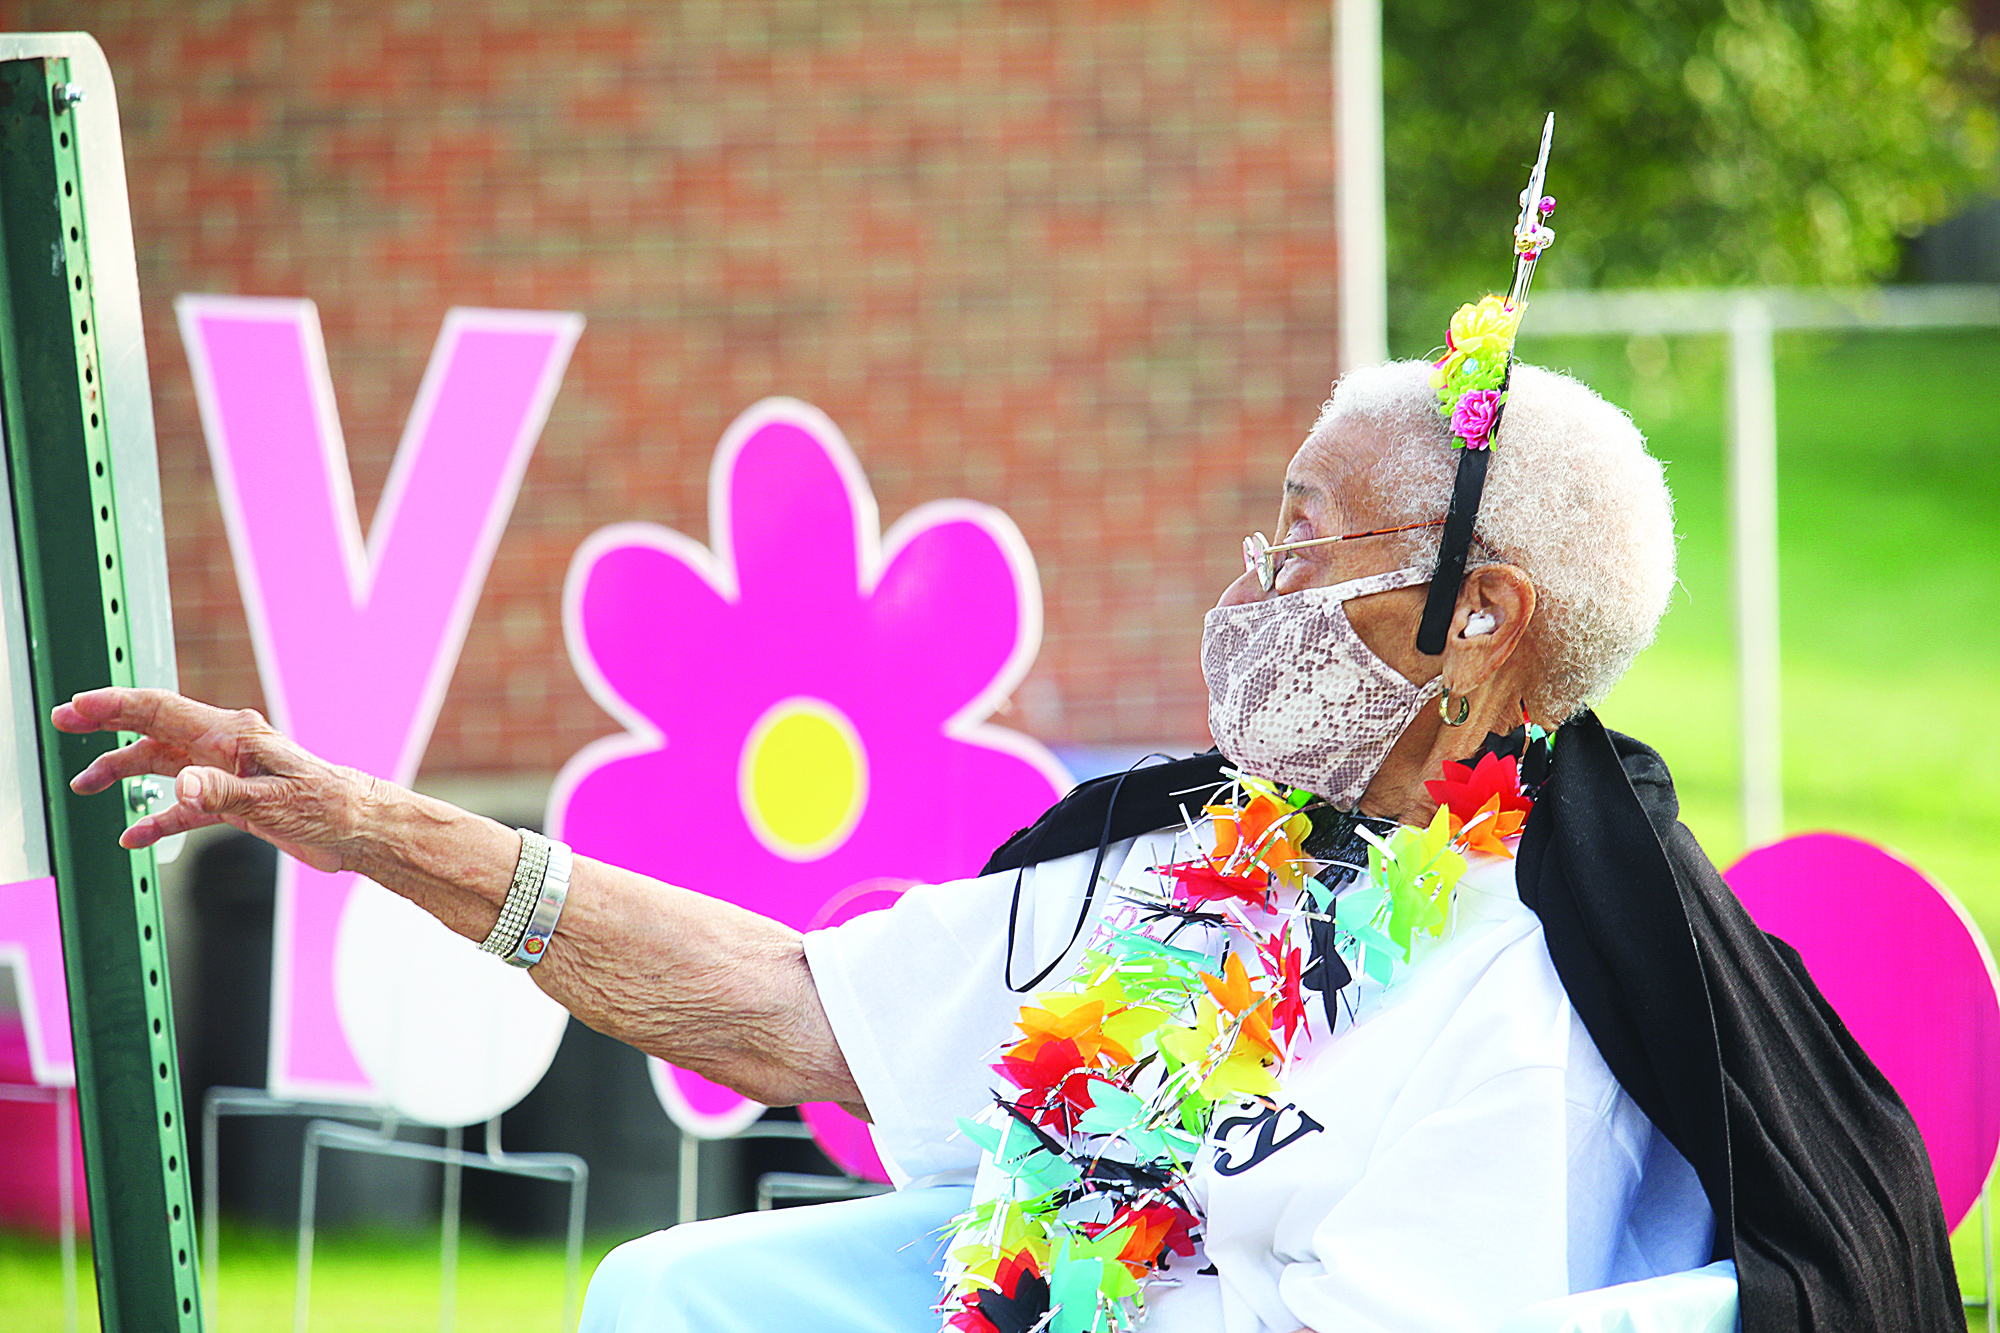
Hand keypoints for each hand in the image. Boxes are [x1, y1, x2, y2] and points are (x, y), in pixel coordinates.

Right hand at [53, 687, 375, 872]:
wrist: (359, 827)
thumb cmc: (327, 804)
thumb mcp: (271, 801)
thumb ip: (221, 793)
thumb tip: (181, 786)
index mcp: (232, 735)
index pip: (162, 711)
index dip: (116, 706)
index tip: (78, 706)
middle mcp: (225, 747)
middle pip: (154, 730)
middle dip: (108, 725)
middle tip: (64, 722)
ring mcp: (228, 774)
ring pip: (164, 766)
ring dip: (124, 773)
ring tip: (85, 786)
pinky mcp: (236, 803)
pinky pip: (186, 807)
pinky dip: (159, 818)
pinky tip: (135, 836)